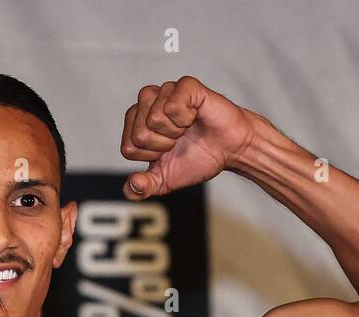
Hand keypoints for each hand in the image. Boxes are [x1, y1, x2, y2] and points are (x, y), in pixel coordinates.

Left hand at [119, 76, 261, 199]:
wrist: (230, 150)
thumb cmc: (198, 159)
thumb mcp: (165, 181)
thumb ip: (143, 188)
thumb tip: (132, 186)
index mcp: (136, 123)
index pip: (128, 147)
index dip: (150, 157)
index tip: (166, 152)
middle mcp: (147, 103)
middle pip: (139, 134)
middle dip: (162, 146)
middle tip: (179, 139)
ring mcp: (166, 91)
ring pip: (154, 118)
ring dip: (175, 132)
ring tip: (187, 128)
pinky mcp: (185, 85)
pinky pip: (173, 105)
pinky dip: (187, 119)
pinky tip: (195, 116)